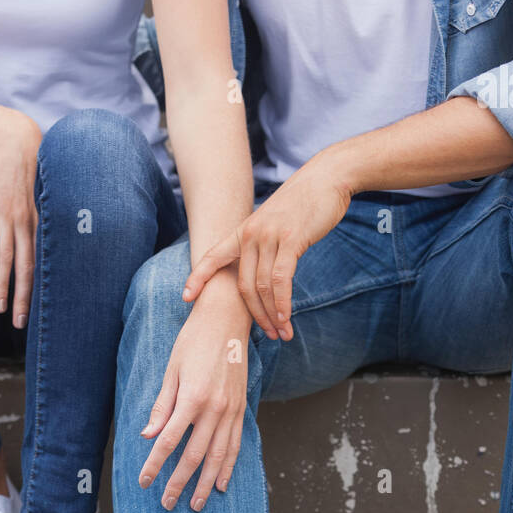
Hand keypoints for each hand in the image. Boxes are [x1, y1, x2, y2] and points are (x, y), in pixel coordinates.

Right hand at [0, 110, 41, 329]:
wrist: (15, 139)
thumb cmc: (29, 174)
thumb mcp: (40, 201)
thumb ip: (40, 226)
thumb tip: (42, 251)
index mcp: (39, 225)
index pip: (39, 266)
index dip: (37, 292)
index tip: (34, 315)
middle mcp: (25, 223)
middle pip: (25, 268)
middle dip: (22, 297)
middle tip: (19, 323)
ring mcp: (5, 214)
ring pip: (4, 257)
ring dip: (2, 285)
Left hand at [139, 271, 250, 510]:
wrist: (228, 319)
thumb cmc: (194, 341)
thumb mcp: (172, 370)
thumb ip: (162, 406)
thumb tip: (148, 436)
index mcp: (192, 398)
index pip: (168, 441)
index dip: (155, 465)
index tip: (144, 482)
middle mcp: (214, 408)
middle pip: (193, 456)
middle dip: (179, 483)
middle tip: (168, 504)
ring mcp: (231, 411)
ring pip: (217, 457)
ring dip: (204, 483)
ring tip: (195, 504)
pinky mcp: (241, 409)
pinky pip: (235, 445)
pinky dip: (228, 467)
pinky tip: (220, 484)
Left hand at [181, 151, 352, 339]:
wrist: (327, 178)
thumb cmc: (304, 205)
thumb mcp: (276, 223)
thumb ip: (265, 246)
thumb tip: (264, 274)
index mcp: (243, 231)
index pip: (213, 255)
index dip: (198, 277)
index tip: (186, 297)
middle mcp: (251, 234)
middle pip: (243, 286)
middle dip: (255, 315)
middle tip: (269, 335)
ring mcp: (269, 236)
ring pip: (263, 286)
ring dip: (272, 315)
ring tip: (282, 333)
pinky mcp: (291, 240)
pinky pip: (281, 279)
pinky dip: (282, 302)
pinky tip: (286, 317)